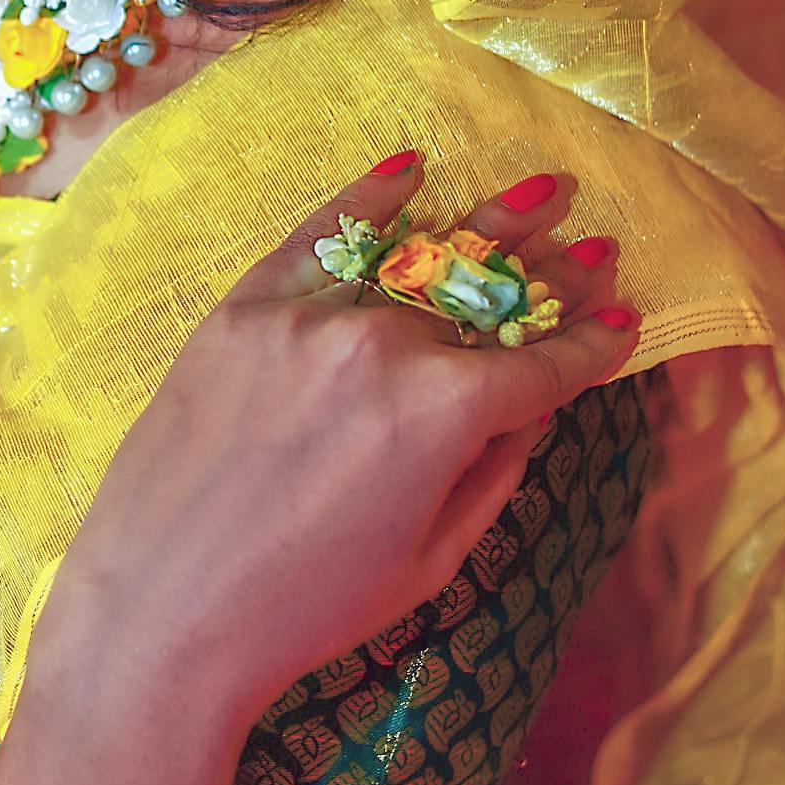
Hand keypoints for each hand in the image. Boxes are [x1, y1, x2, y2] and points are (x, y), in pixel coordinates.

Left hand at [50, 151, 635, 736]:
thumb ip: (492, 473)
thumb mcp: (429, 560)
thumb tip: (532, 409)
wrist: (159, 611)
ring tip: (538, 189)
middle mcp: (382, 345)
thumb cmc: (304, 609)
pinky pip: (315, 239)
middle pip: (485, 298)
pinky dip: (364, 202)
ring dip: (484, 222)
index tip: (625, 317)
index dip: (593, 344)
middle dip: (550, 272)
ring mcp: (306, 317)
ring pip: (412, 259)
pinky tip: (409, 173)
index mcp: (444, 414)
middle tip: (593, 240)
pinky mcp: (240, 311)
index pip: (542, 365)